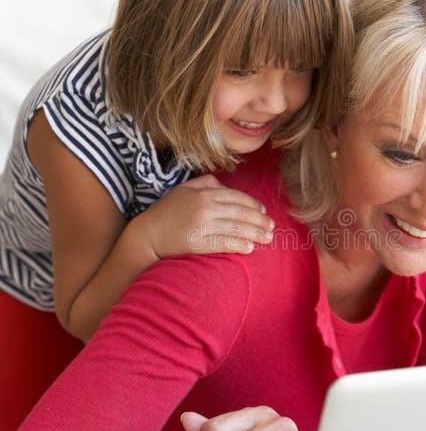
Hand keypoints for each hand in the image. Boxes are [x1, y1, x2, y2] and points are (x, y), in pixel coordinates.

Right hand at [133, 175, 274, 257]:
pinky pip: (223, 243)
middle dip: (260, 221)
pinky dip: (238, 245)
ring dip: (255, 234)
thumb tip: (225, 185)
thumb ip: (206, 183)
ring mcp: (202, 225)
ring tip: (267, 239)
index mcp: (205, 193)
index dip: (254, 205)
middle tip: (272, 228)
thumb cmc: (166, 211)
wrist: (147, 234)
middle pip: (241, 213)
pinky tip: (249, 248)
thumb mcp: (184, 189)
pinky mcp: (198, 243)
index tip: (264, 212)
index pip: (237, 197)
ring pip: (236, 228)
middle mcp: (206, 207)